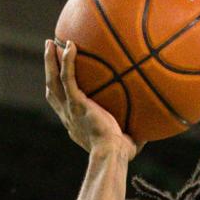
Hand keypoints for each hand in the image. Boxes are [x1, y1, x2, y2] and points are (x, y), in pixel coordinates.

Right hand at [44, 39, 141, 160]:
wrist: (112, 155)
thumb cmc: (120, 155)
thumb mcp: (127, 143)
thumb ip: (134, 133)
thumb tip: (150, 128)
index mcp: (76, 125)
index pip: (64, 106)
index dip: (60, 93)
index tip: (62, 80)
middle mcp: (68, 116)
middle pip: (52, 90)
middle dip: (49, 71)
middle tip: (50, 53)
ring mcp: (70, 109)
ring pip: (53, 81)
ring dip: (50, 62)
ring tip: (50, 43)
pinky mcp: (76, 103)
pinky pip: (68, 77)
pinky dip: (67, 61)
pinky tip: (70, 45)